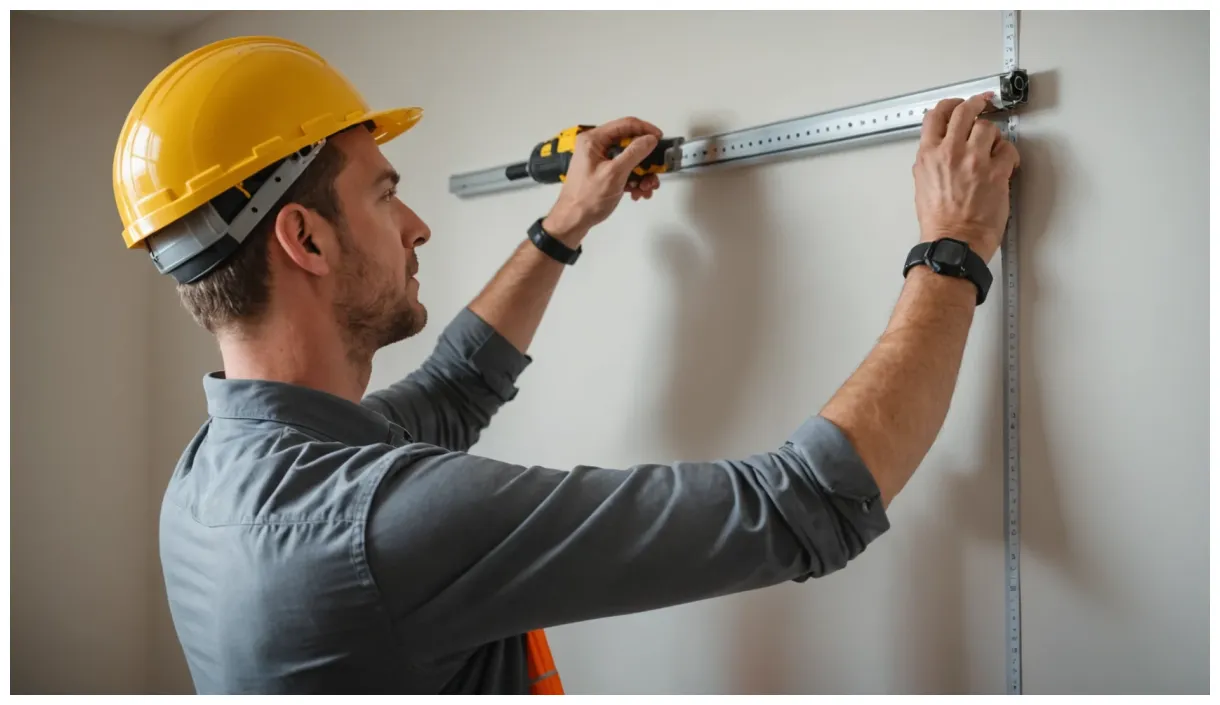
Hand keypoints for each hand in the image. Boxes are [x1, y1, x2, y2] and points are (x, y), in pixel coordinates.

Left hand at [542, 117, 663, 245]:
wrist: (573, 221)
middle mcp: (596, 146)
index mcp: (594, 139)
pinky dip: (634, 181)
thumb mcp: (615, 173)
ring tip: (646, 189)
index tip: (660, 139)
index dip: (646, 129)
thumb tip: (650, 138)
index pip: (625, 125)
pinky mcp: (603, 173)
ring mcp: (599, 160)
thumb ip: (634, 153)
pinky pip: (624, 171)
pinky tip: (637, 194)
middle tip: (655, 173)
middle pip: (629, 144)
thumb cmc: (589, 198)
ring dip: (642, 174)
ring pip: (629, 160)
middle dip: (645, 160)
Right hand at [913, 92, 1020, 262]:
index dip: (949, 105)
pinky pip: (1008, 149)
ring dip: (992, 136)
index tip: (957, 104)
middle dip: (975, 104)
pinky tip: (1005, 164)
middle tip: (983, 103)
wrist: (954, 241)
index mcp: (928, 156)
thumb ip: (930, 162)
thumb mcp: (922, 186)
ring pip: (988, 127)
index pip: (936, 115)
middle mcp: (950, 152)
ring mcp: (974, 161)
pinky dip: (1009, 154)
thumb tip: (938, 151)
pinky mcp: (996, 172)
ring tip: (991, 148)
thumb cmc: (938, 222)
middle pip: (964, 112)